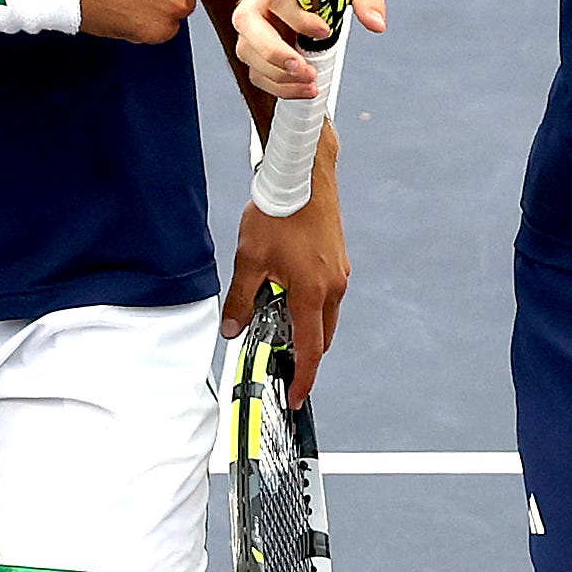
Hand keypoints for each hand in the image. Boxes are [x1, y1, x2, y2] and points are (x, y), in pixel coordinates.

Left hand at [223, 169, 349, 403]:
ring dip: (305, 321)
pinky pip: (327, 292)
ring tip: (274, 309)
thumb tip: (233, 327)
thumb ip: (240, 299)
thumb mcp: (249, 260)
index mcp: (312, 293)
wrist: (302, 176)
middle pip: (321, 335)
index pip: (311, 350)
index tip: (297, 395)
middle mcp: (333, 287)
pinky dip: (310, 301)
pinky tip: (286, 284)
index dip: (304, 378)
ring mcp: (339, 272)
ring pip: (324, 313)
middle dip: (303, 350)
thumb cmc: (280, 212)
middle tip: (277, 353)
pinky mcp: (338, 259)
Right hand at [228, 0, 380, 98]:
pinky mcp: (261, 48)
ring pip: (249, 53)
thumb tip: (374, 21)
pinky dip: (278, 86)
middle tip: (303, 68)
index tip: (324, 30)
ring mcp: (256, 26)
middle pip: (247, 26)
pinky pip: (258, 72)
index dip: (298, 18)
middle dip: (274, 53)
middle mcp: (260, 0)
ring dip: (278, 75)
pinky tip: (302, 88)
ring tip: (310, 81)